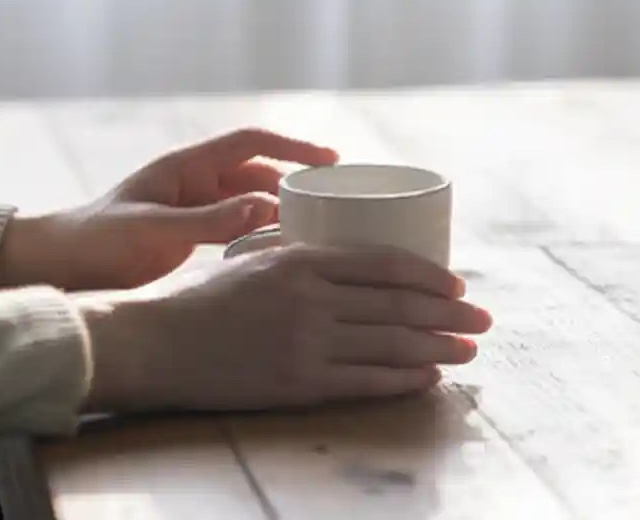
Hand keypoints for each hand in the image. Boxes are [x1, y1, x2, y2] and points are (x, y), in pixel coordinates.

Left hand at [0, 128, 337, 291]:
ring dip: (282, 213)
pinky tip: (283, 255)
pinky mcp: (190, 237)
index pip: (252, 142)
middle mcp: (194, 182)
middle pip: (259, 173)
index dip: (294, 145)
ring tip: (320, 230)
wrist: (57, 267)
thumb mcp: (151, 230)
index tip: (332, 160)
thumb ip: (206, 221)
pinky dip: (262, 236)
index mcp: (185, 166)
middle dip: (296, 183)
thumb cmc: (94, 241)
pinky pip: (238, 228)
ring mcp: (193, 209)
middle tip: (337, 202)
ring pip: (252, 203)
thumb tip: (263, 208)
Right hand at [74, 244, 493, 411]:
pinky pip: (367, 381)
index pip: (386, 264)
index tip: (457, 285)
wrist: (156, 345)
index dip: (431, 276)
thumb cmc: (201, 301)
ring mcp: (307, 342)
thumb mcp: (253, 259)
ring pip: (392, 342)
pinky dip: (405, 377)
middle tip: (483, 318)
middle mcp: (311, 298)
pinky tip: (430, 375)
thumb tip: (349, 259)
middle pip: (400, 304)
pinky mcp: (299, 383)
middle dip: (451, 312)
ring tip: (468, 349)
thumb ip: (299, 256)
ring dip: (440, 346)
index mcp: (301, 259)